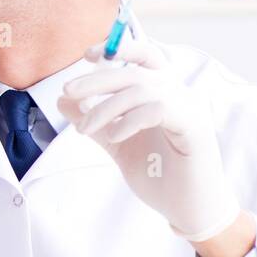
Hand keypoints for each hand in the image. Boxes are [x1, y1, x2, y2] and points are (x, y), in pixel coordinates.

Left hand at [57, 34, 239, 242]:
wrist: (188, 209)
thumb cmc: (159, 174)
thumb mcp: (116, 143)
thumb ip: (94, 120)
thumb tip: (62, 99)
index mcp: (164, 93)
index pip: (145, 56)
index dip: (119, 48)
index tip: (88, 54)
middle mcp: (179, 95)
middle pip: (136, 70)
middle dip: (97, 78)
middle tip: (68, 91)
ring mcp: (190, 109)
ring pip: (142, 89)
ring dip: (106, 107)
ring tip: (85, 128)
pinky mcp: (194, 128)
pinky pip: (157, 110)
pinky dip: (129, 120)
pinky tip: (114, 135)